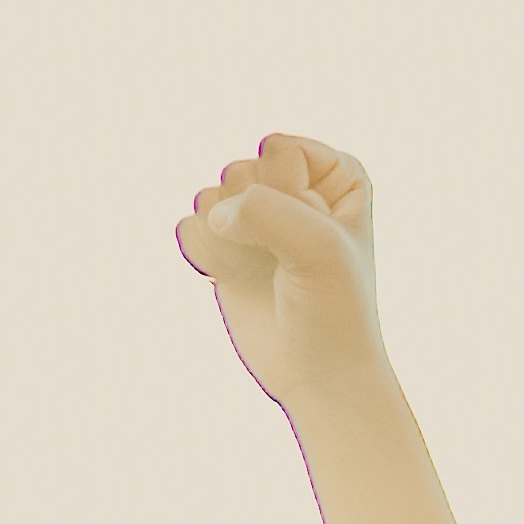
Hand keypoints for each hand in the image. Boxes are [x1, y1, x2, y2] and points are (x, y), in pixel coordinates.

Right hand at [180, 132, 382, 408]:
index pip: (278, 149)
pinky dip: (208, 258)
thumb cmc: (334, 308)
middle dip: (254, 221)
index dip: (288, 197)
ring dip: (230, 243)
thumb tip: (211, 214)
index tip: (313, 238)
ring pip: (208, 197)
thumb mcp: (318, 248)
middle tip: (286, 261)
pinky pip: (189, 227)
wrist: (318, 374)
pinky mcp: (225, 245)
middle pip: (238, 170)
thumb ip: (264, 209)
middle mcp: (293, 186)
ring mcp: (256, 216)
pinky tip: (239, 279)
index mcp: (334, 173)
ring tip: (265, 272)